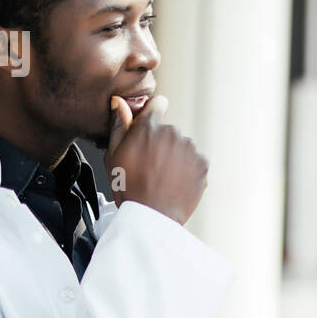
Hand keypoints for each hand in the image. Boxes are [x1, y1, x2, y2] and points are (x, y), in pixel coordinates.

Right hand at [104, 94, 208, 224]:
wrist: (152, 216)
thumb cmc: (128, 187)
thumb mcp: (113, 156)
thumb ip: (118, 125)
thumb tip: (119, 101)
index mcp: (148, 126)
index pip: (157, 104)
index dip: (153, 113)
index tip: (150, 127)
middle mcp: (172, 132)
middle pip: (169, 131)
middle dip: (162, 143)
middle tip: (151, 166)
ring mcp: (190, 147)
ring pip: (183, 146)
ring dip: (176, 157)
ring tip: (163, 178)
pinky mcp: (203, 163)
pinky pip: (195, 161)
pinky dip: (189, 170)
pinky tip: (176, 183)